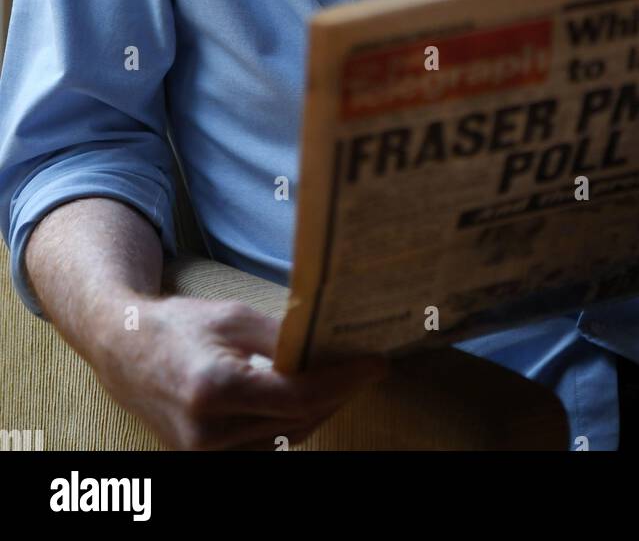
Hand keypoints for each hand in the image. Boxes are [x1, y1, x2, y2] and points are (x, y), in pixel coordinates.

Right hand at [93, 293, 388, 450]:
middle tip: (365, 367)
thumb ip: (282, 338)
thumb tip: (331, 347)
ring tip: (343, 380)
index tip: (376, 363)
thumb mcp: (234, 317)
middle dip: (338, 394)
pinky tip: (310, 399)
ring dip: (319, 412)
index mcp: (213, 389)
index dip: (344, 381)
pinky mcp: (204, 460)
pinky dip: (291, 425)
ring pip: (285, 440)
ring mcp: (204, 454)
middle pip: (297, 422)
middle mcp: (208, 432)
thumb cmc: (179, 325)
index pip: (298, 396)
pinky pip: (264, 448)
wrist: (124, 351)